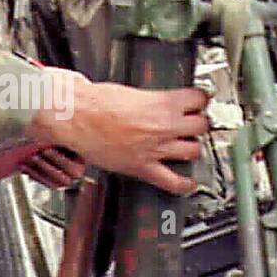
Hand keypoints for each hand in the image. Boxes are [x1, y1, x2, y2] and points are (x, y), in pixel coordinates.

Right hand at [27, 70, 208, 195]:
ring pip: (193, 151)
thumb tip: (160, 103)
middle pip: (201, 126)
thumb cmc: (94, 102)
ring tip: (186, 146)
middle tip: (193, 124)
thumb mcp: (131, 92)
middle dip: (198, 124)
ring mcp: (155, 148)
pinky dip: (185, 184)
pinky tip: (189, 183)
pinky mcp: (143, 167)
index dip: (201, 101)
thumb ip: (151, 100)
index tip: (199, 102)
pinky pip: (173, 182)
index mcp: (162, 102)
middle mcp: (164, 126)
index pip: (199, 99)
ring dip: (192, 148)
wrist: (74, 117)